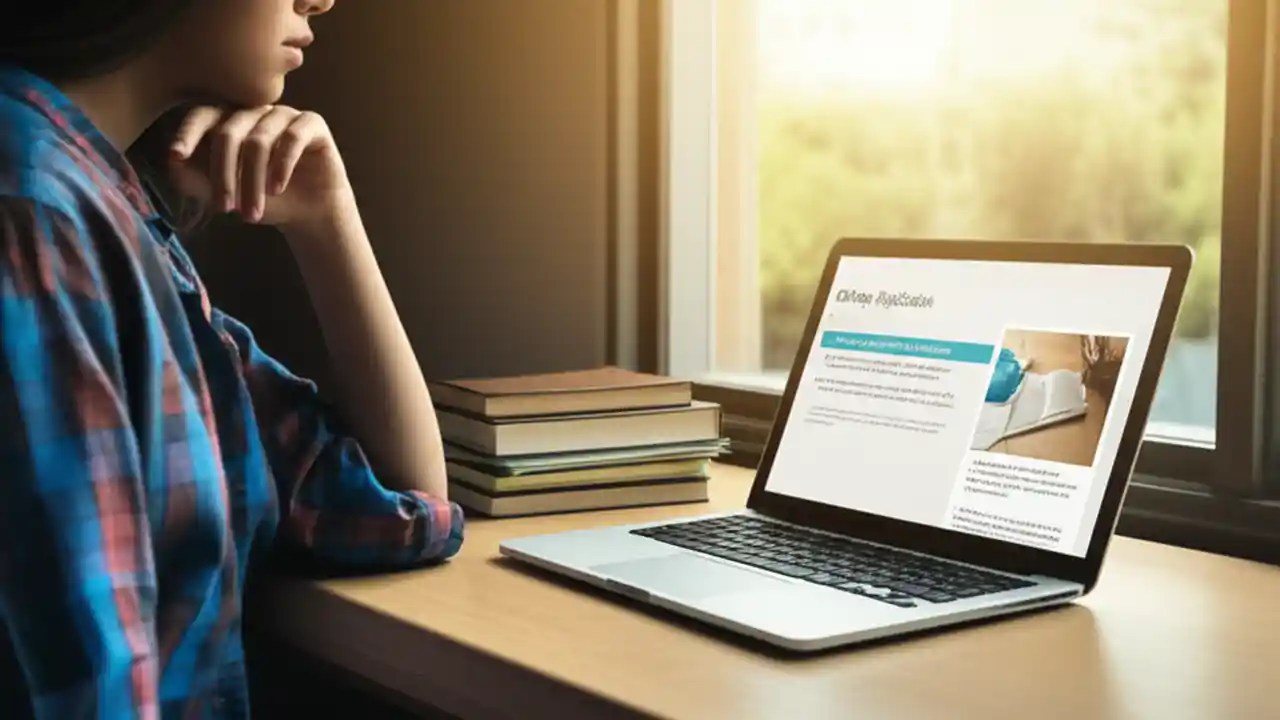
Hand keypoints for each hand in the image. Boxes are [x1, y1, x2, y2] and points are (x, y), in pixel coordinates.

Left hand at [168, 105, 354, 232]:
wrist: (310, 214)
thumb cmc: (265, 200)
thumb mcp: (226, 194)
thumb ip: (195, 180)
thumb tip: (172, 161)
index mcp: (229, 121)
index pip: (203, 116)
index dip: (188, 133)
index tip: (176, 155)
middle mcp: (255, 112)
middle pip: (229, 132)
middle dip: (223, 174)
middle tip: (224, 209)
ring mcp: (283, 114)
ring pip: (259, 140)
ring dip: (253, 181)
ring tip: (254, 213)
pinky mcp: (311, 124)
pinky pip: (292, 137)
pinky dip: (282, 165)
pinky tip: (278, 189)